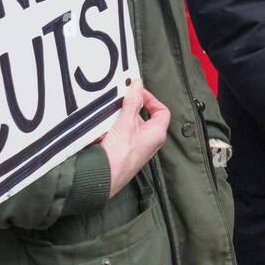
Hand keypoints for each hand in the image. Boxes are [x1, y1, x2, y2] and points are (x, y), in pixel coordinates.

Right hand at [96, 83, 169, 197]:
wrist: (102, 179)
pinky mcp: (124, 150)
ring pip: (129, 125)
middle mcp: (149, 140)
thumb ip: (132, 103)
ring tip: (108, 115)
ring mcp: (137, 146)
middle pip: (143, 116)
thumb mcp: (125, 123)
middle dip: (130, 108)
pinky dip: (112, 128)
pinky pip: (120, 134)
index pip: (161, 110)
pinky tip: (102, 129)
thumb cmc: (119, 157)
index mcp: (157, 133)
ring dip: (118, 118)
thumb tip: (137, 85)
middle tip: (119, 101)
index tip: (137, 92)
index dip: (151, 99)